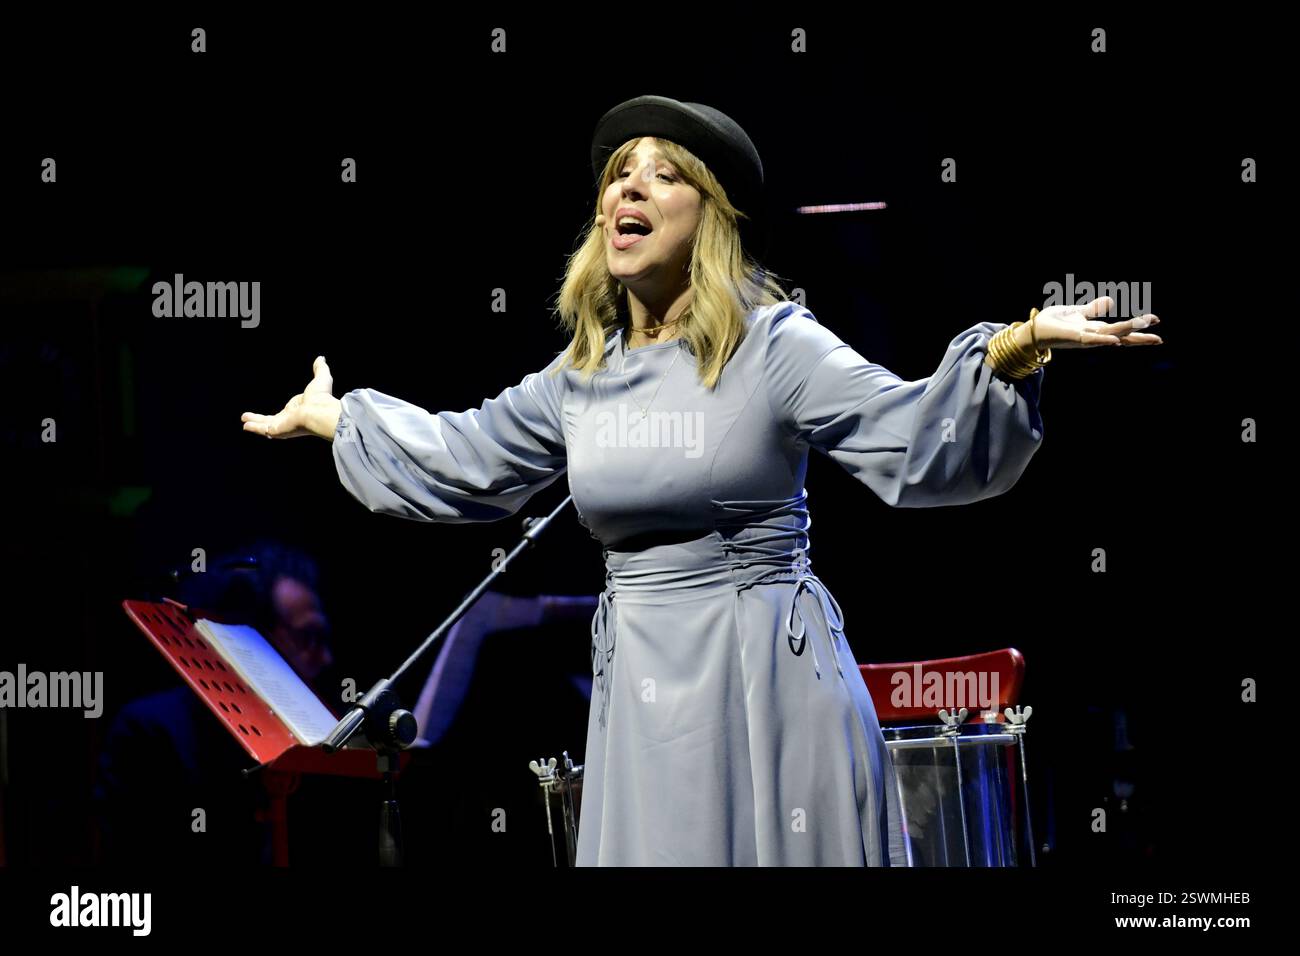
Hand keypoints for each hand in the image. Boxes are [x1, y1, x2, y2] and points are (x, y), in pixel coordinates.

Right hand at [241, 356, 342, 440]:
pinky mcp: (278, 430)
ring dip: (255, 423)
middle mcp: (290, 419)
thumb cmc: (321, 397)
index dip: (280, 413)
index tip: (277, 411)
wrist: (320, 411)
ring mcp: (283, 426)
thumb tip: (321, 358)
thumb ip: (320, 369)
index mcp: (298, 410)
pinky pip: (263, 429)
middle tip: (250, 417)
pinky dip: (254, 427)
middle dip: (261, 419)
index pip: (286, 412)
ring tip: (244, 422)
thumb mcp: (321, 379)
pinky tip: (245, 426)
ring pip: (265, 425)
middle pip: (272, 420)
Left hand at [1027, 296, 1162, 348]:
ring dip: (1127, 331)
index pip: (1122, 330)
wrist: (1034, 328)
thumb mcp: (1079, 312)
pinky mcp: (1074, 337)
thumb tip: (1111, 301)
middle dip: (1140, 337)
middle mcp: (1094, 335)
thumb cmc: (1055, 322)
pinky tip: (1115, 341)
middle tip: (1159, 339)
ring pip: (1111, 334)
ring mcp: (1085, 337)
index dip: (1139, 327)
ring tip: (1145, 326)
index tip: (1157, 322)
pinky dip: (1103, 340)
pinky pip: (1091, 339)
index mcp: (1097, 329)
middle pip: (1122, 336)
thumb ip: (1094, 309)